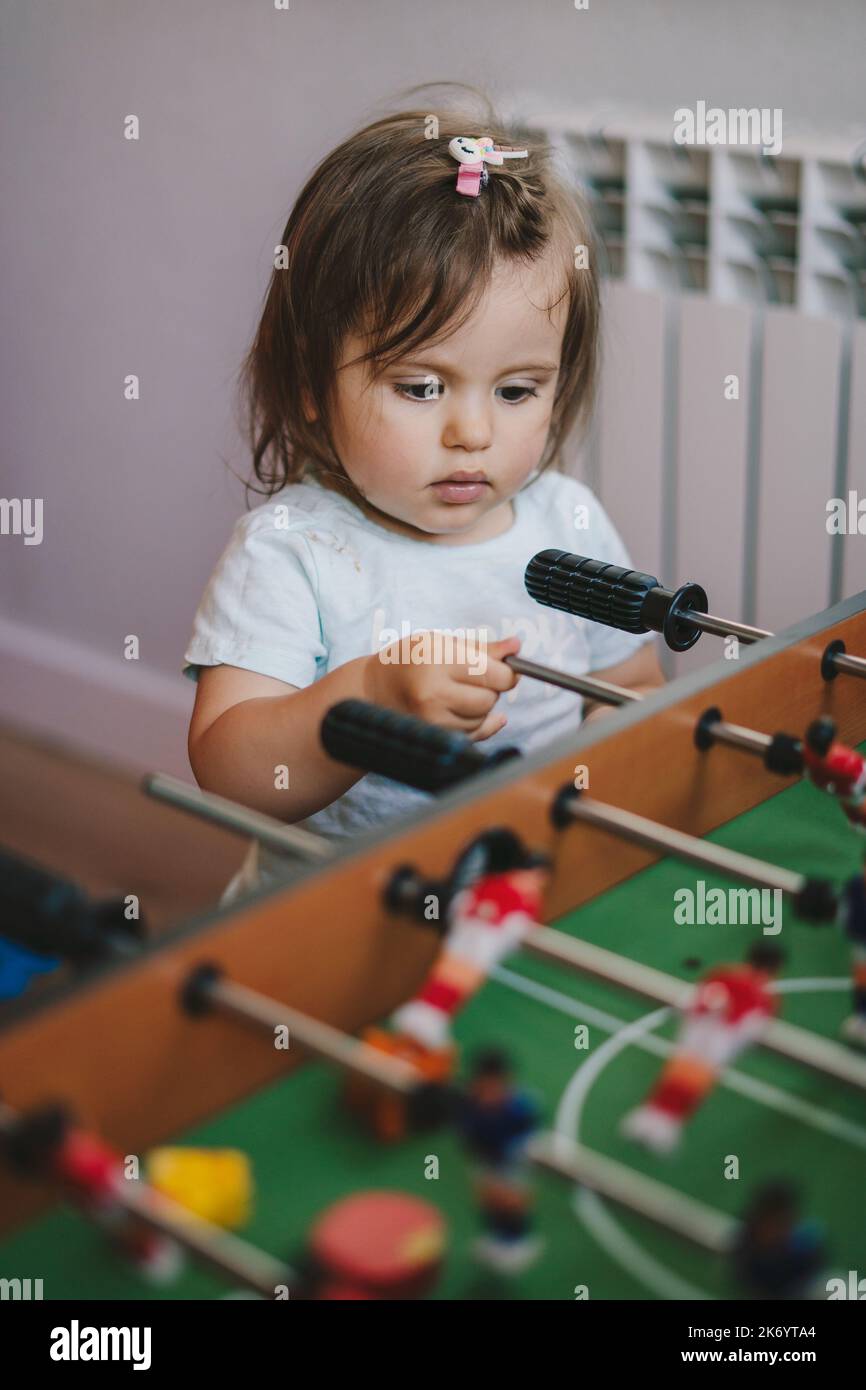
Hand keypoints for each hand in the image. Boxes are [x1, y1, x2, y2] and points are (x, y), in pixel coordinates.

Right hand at [365, 632, 521, 741]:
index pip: (493, 674)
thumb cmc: (410, 660)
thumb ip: (482, 647)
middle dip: (491, 689)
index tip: (506, 670)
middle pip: (489, 698)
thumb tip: (516, 647)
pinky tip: (464, 709)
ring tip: (457, 692)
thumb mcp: (441, 643)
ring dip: (481, 706)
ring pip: (483, 717)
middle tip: (474, 680)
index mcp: (436, 661)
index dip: (507, 673)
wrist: (375, 690)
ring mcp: (432, 720)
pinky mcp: (434, 737)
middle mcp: (433, 693)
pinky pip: (474, 734)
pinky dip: (476, 723)